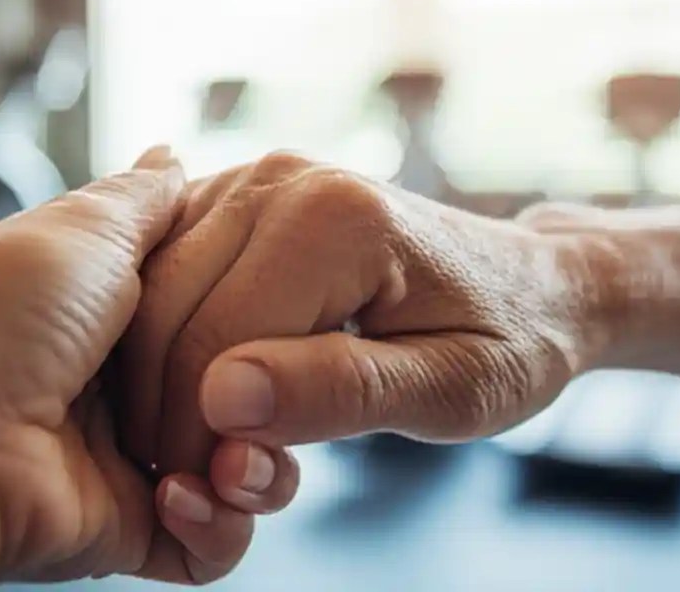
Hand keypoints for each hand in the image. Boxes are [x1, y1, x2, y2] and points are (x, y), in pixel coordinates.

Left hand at [0, 148, 256, 583]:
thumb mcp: (80, 230)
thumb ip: (142, 201)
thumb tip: (172, 156)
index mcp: (105, 307)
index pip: (213, 299)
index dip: (253, 298)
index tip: (286, 293)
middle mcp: (122, 382)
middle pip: (240, 383)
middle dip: (269, 389)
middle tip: (268, 383)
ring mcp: (130, 458)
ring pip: (241, 462)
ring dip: (255, 463)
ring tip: (228, 458)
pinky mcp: (133, 526)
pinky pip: (211, 538)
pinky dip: (217, 522)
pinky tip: (181, 497)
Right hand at [120, 153, 614, 488]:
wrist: (530, 285)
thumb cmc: (506, 342)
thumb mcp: (453, 391)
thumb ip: (342, 393)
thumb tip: (222, 400)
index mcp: (338, 219)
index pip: (216, 341)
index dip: (199, 436)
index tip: (222, 499)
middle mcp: (282, 180)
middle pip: (165, 315)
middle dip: (168, 415)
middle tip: (209, 488)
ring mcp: (253, 180)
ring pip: (148, 296)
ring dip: (158, 382)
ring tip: (213, 444)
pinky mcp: (237, 197)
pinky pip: (163, 274)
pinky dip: (165, 341)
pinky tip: (208, 392)